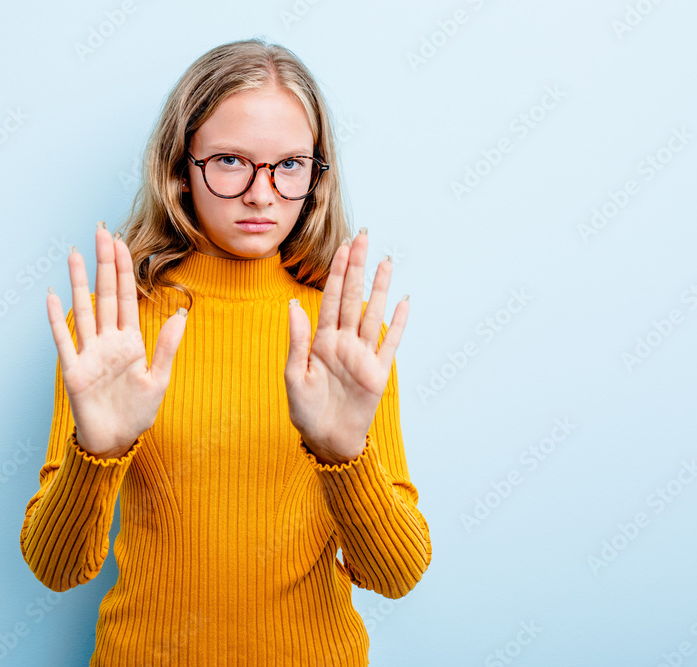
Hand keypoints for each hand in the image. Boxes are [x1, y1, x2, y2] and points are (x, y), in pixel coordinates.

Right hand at [46, 222, 187, 458]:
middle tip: (100, 231)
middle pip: (105, 295)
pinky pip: (64, 340)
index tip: (121, 243)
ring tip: (74, 253)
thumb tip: (181, 314)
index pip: (127, 298)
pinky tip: (53, 295)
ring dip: (78, 282)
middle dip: (104, 264)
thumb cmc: (137, 414)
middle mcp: (108, 342)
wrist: (116, 442)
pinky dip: (58, 319)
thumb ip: (166, 347)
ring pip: (83, 310)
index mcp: (130, 342)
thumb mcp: (158, 380)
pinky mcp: (74, 371)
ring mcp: (89, 354)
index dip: (124, 270)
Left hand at [284, 229, 408, 464]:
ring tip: (387, 261)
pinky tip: (403, 301)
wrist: (327, 441)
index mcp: (321, 341)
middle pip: (353, 297)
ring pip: (373, 313)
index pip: (330, 298)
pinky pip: (390, 342)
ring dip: (379, 287)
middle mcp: (344, 342)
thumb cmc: (306, 412)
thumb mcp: (293, 376)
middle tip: (364, 237)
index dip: (337, 272)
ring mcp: (363, 355)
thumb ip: (297, 340)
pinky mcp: (378, 372)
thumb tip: (293, 305)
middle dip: (357, 267)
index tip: (343, 247)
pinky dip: (397, 323)